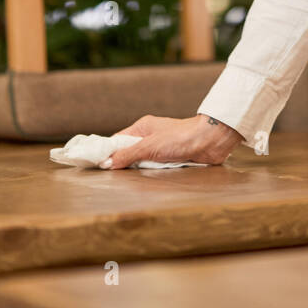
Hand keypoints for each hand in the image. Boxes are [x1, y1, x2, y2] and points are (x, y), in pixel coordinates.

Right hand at [103, 114, 243, 168]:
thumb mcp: (149, 146)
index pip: (117, 141)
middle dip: (123, 164)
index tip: (97, 164)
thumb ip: (127, 155)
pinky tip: (148, 180)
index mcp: (142, 127)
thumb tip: (107, 163)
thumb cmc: (181, 137)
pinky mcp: (172, 159)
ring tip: (130, 179)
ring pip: (142, 162)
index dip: (107, 152)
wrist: (210, 141)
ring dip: (139, 170)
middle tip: (112, 176)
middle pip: (129, 153)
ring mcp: (161, 148)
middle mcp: (151, 136)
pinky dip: (152, 174)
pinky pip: (156, 168)